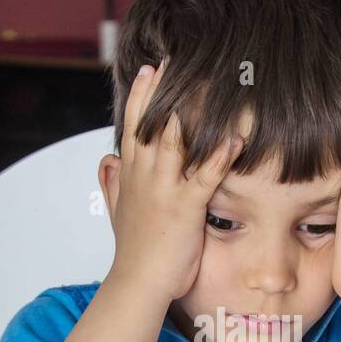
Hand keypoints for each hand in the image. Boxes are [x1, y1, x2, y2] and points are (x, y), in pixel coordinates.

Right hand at [103, 61, 241, 301]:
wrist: (137, 283)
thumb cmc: (134, 251)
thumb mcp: (118, 211)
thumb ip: (112, 183)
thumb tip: (105, 160)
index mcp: (132, 175)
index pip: (135, 126)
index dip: (143, 96)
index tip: (150, 69)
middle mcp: (146, 176)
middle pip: (153, 123)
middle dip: (163, 90)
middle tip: (174, 59)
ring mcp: (165, 190)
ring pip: (175, 141)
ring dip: (190, 111)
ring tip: (206, 82)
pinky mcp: (186, 207)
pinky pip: (205, 176)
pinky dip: (220, 156)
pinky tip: (235, 138)